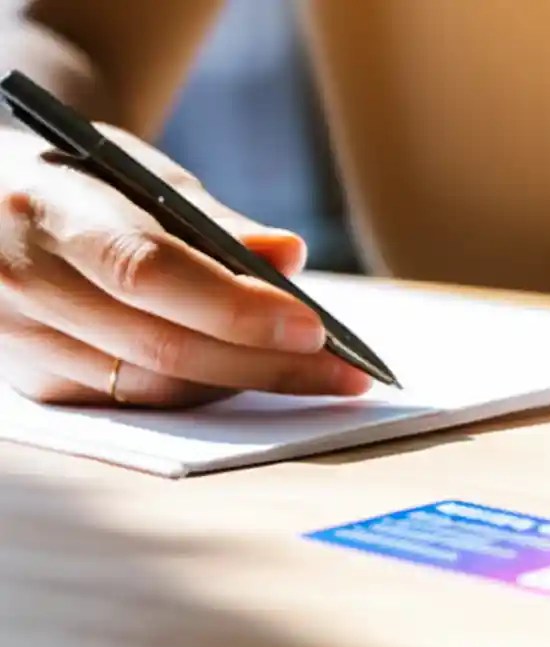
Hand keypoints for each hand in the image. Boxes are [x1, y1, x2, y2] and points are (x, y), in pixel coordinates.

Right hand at [0, 124, 372, 406]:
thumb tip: (289, 257)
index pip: (150, 271)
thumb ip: (213, 218)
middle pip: (162, 345)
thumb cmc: (78, 180)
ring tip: (318, 377)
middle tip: (346, 372)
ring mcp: (20, 340)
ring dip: (247, 386)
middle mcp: (22, 279)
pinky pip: (137, 403)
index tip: (315, 326)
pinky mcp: (34, 383)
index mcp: (47, 208)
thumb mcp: (135, 169)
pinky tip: (255, 379)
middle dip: (268, 364)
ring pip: (155, 387)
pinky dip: (205, 394)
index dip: (236, 307)